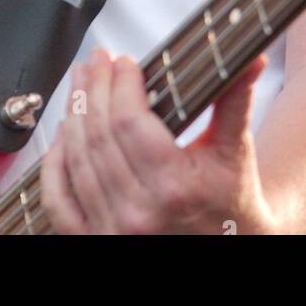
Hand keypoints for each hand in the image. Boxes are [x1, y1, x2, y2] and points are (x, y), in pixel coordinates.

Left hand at [39, 46, 280, 234]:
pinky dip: (53, 167)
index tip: (124, 61)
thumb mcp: (237, 150)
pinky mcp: (97, 243)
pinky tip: (59, 137)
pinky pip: (60, 203)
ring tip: (79, 85)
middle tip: (96, 60)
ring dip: (73, 116)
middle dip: (94, 89)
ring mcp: (113, 232)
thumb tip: (251, 57)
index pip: (129, 121)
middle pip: (99, 136)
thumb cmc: (233, 200)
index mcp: (174, 186)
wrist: (235, 248)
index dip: (121, 84)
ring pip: (77, 161)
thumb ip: (236, 99)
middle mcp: (139, 213)